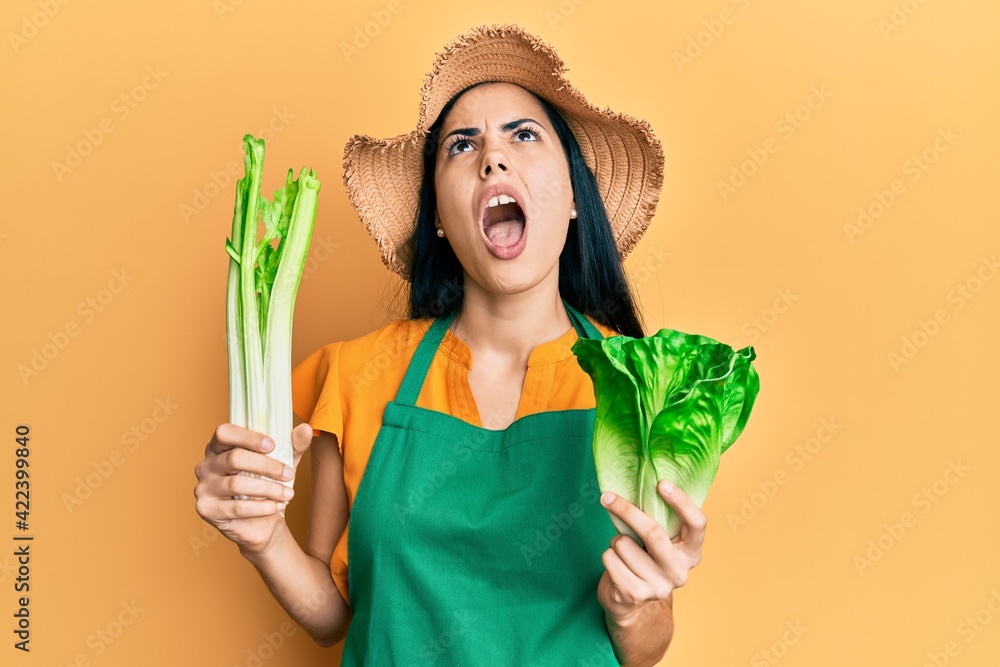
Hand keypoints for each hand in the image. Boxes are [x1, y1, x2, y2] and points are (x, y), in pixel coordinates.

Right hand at [193, 422, 312, 555]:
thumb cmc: (268, 485)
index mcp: (218, 447)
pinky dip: (261, 507)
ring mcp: (203, 488)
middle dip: (267, 466)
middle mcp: (205, 465)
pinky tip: (277, 506)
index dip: (248, 437)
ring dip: (268, 489)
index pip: (224, 432)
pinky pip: (236, 508)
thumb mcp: (283, 462)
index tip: (273, 445)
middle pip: (234, 458)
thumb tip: (306, 429)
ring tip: (288, 494)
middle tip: (288, 474)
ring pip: (237, 483)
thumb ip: (293, 445)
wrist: (262, 523)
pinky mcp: (206, 510)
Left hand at [597, 480, 706, 622]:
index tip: (661, 483)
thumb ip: (658, 520)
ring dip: (615, 541)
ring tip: (623, 551)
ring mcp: (660, 586)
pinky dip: (607, 555)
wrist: (631, 600)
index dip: (681, 502)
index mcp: (691, 552)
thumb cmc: (644, 559)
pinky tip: (616, 565)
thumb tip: (637, 484)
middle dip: (627, 511)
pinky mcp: (636, 594)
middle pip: (653, 532)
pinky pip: (610, 559)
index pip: (698, 524)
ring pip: (624, 544)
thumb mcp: (658, 541)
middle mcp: (680, 571)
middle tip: (608, 497)